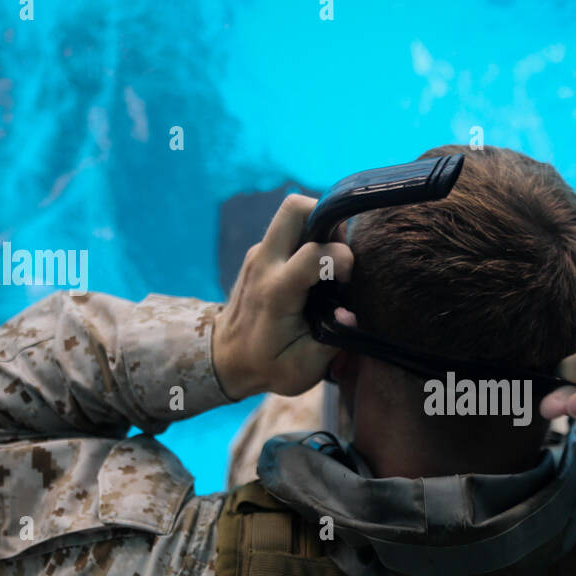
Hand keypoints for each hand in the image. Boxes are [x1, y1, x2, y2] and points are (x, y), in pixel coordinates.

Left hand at [211, 195, 353, 398]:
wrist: (225, 359)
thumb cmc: (268, 365)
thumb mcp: (304, 368)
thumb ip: (333, 341)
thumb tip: (351, 314)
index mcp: (276, 292)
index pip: (314, 252)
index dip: (342, 259)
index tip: (348, 282)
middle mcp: (264, 263)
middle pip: (295, 207)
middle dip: (328, 218)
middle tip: (340, 249)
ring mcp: (258, 254)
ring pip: (293, 214)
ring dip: (319, 228)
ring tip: (330, 263)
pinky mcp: (260, 254)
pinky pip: (289, 231)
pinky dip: (308, 240)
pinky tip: (315, 272)